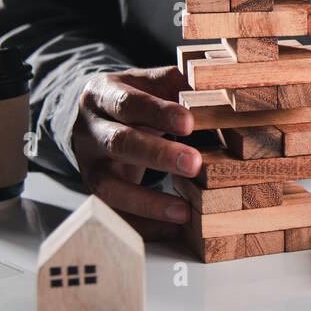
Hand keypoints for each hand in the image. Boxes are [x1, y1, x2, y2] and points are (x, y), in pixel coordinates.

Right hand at [70, 67, 200, 223]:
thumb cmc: (136, 96)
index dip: (157, 113)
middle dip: (157, 156)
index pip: (128, 103)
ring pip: (109, 186)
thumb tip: (222, 90)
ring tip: (184, 212)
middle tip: (194, 165)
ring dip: (147, 202)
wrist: (93, 114)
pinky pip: (115, 213)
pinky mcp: (95, 191)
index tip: (189, 123)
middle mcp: (90, 130)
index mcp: (103, 94)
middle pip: (119, 143)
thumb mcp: (152, 81)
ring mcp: (88, 164)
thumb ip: (181, 83)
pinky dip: (143, 224)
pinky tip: (172, 229)